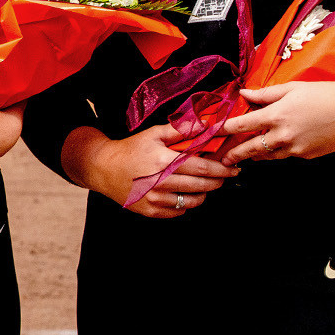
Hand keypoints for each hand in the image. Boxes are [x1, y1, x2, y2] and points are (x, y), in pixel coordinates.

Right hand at [75, 125, 236, 218]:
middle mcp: (159, 182)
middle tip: (223, 176)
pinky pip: (179, 211)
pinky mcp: (151, 211)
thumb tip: (206, 123)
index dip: (221, 168)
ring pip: (194, 201)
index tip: (231, 167)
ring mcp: (155, 199)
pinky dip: (186, 203)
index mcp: (162, 161)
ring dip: (204, 193)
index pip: (202, 167)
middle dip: (218, 180)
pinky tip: (183, 193)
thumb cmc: (129, 150)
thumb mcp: (152, 134)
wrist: (102, 168)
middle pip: (202, 185)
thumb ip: (180, 130)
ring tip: (203, 184)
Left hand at [222, 79, 334, 165]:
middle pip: (250, 149)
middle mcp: (283, 135)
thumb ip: (264, 94)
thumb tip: (244, 93)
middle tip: (223, 159)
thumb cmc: (324, 95)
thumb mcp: (291, 88)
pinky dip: (280, 150)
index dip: (224, 130)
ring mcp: (296, 148)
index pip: (241, 125)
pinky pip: (287, 155)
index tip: (211, 133)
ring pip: (268, 155)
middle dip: (234, 155)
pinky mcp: (307, 155)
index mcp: (276, 116)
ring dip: (256, 154)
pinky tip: (280, 144)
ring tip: (246, 155)